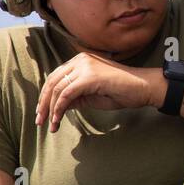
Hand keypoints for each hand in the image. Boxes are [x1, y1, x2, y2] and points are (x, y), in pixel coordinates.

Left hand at [35, 53, 158, 131]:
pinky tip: (58, 120)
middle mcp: (80, 60)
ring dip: (50, 109)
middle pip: (52, 81)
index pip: (55, 77)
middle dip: (43, 103)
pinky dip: (59, 108)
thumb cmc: (122, 92)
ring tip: (49, 124)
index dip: (46, 96)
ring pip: (57, 88)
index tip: (43, 113)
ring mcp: (85, 66)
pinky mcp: (90, 77)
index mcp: (80, 61)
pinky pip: (67, 94)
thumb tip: (57, 107)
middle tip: (39, 121)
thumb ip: (75, 97)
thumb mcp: (92, 96)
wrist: (144, 88)